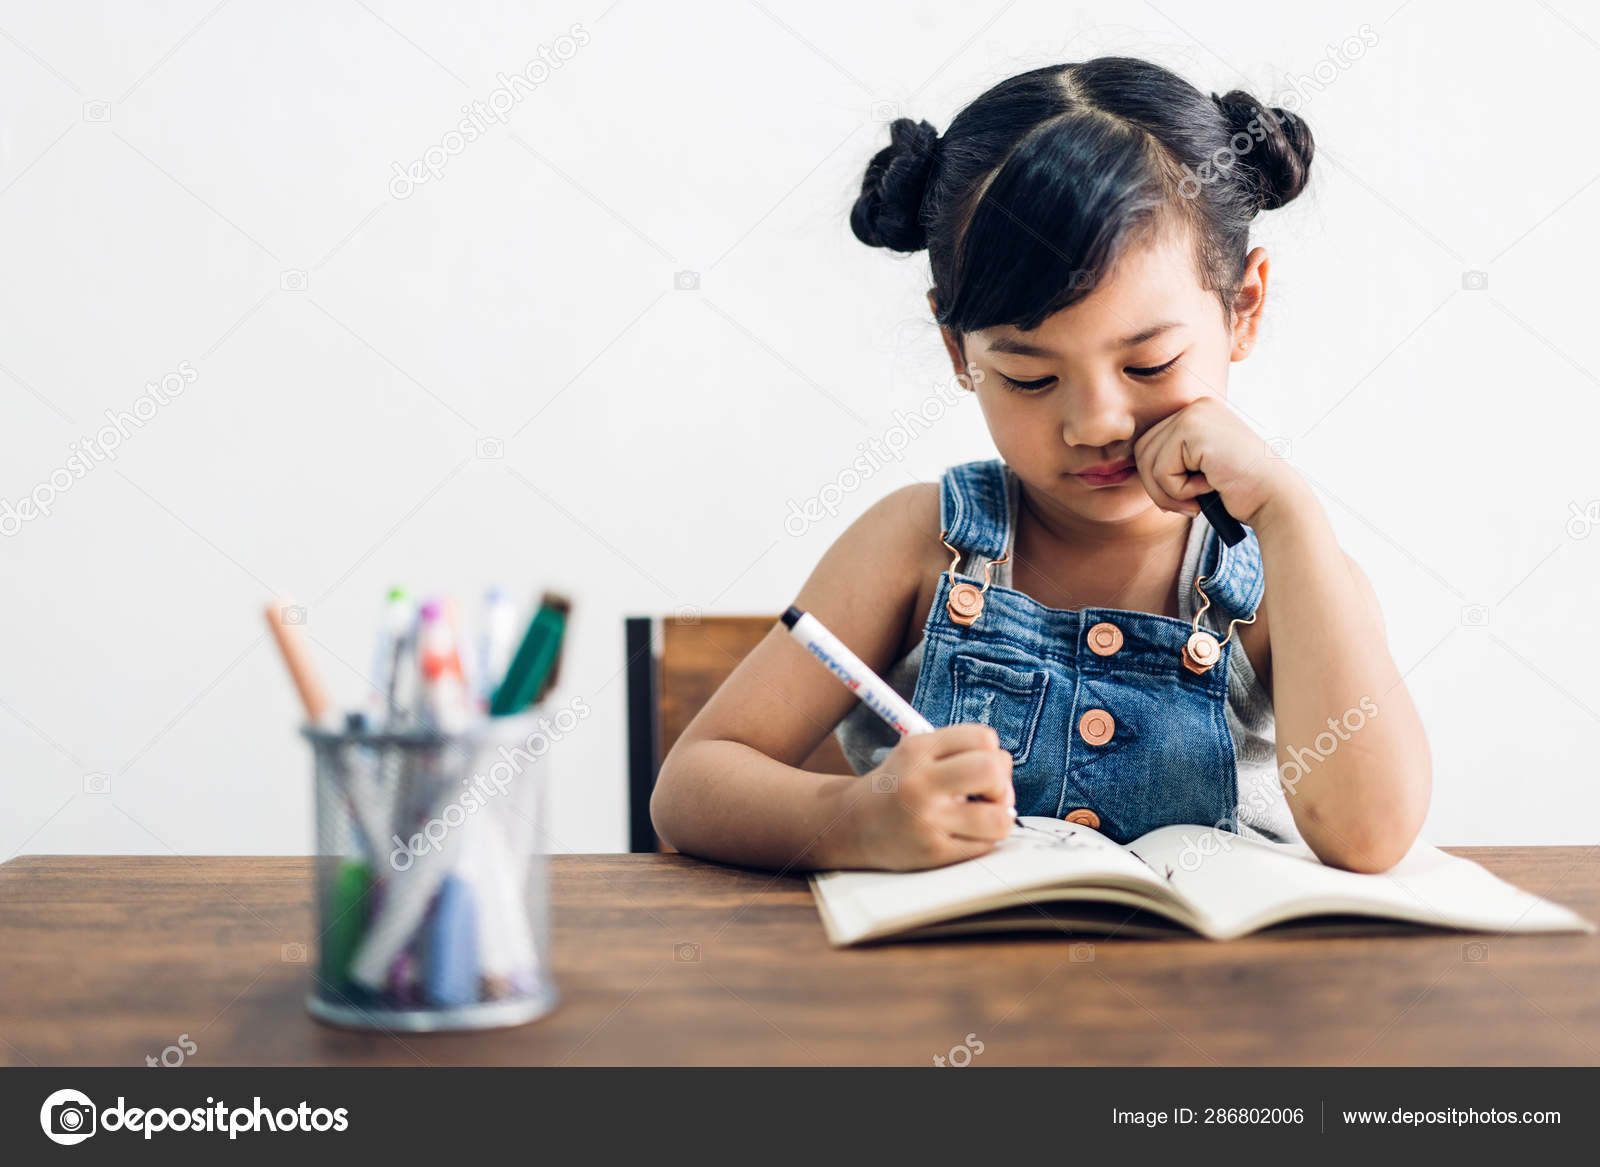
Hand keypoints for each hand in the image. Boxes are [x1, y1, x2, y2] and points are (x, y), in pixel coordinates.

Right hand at [850, 724, 1015, 870]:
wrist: (850, 825)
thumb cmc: (896, 786)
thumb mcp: (915, 753)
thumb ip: (958, 752)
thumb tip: (1006, 772)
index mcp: (918, 750)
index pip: (984, 738)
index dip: (992, 752)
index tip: (978, 765)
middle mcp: (921, 782)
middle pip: (994, 771)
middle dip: (1001, 783)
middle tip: (986, 793)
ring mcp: (927, 820)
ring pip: (999, 817)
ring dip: (999, 816)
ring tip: (980, 816)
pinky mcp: (933, 852)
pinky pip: (985, 845)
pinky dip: (983, 838)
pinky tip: (963, 833)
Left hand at [1131, 396, 1296, 527]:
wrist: (1274, 499)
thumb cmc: (1237, 491)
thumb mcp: (1196, 469)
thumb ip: (1168, 460)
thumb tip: (1123, 465)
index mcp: (1196, 413)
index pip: (1149, 445)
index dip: (1157, 480)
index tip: (1184, 498)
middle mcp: (1195, 407)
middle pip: (1141, 451)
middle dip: (1157, 488)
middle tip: (1186, 506)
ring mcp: (1194, 414)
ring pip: (1148, 462)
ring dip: (1167, 493)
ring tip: (1197, 500)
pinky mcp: (1195, 430)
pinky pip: (1162, 470)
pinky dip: (1179, 491)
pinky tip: (1209, 487)